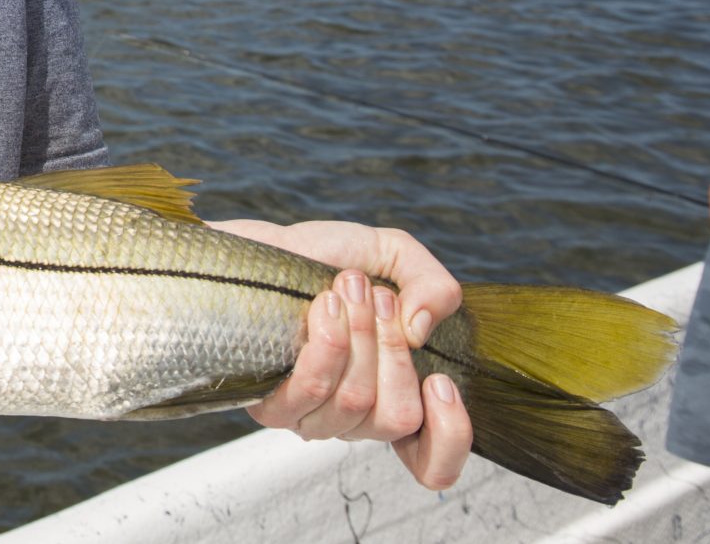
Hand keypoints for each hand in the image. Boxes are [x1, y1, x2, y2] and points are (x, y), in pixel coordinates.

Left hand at [212, 218, 472, 490]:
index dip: (450, 435)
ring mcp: (310, 416)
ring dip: (358, 334)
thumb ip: (434, 286)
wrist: (259, 247)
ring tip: (345, 287)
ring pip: (355, 401)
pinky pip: (312, 390)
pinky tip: (324, 305)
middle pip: (398, 416)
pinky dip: (327, 342)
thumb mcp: (394, 255)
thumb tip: (420, 333)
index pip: (432, 462)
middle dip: (393, 347)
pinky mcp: (269, 403)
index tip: (440, 382)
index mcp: (390, 395)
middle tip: (375, 295)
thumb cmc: (326, 258)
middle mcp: (352, 417)